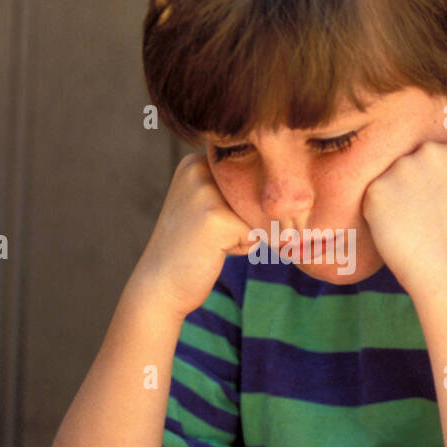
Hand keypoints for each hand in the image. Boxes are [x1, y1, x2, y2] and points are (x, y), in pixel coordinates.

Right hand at [131, 153, 259, 317]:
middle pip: (256, 192)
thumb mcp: (207, 203)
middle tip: (208, 234)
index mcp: (195, 161)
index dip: (238, 205)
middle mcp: (198, 169)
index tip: (207, 221)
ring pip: (257, 212)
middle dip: (243, 219)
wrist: (159, 285)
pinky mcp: (217, 219)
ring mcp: (205, 192)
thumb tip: (287, 195)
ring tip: (211, 242)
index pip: (249, 176)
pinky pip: (256, 233)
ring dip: (244, 233)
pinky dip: (243, 248)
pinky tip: (213, 251)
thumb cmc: (191, 247)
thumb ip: (236, 187)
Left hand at [360, 140, 446, 295]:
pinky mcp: (377, 190)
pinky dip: (378, 217)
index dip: (434, 184)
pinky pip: (373, 200)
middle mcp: (430, 153)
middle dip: (411, 186)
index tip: (436, 207)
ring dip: (394, 201)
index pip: (436, 159)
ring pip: (390, 181)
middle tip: (419, 218)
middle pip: (411, 164)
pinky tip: (395, 234)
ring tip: (408, 229)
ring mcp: (401, 169)